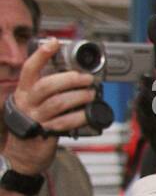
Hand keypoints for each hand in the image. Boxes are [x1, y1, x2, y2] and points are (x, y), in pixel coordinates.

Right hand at [3, 39, 95, 175]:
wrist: (24, 152)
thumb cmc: (34, 121)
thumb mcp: (36, 101)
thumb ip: (49, 88)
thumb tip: (75, 74)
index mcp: (24, 90)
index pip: (30, 68)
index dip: (41, 55)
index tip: (54, 43)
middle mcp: (27, 102)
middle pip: (47, 85)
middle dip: (70, 79)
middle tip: (87, 78)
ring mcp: (36, 117)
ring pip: (58, 103)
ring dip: (79, 97)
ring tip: (91, 94)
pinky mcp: (45, 132)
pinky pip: (65, 122)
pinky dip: (79, 116)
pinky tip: (88, 113)